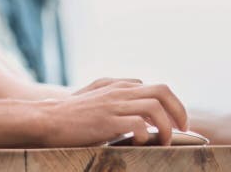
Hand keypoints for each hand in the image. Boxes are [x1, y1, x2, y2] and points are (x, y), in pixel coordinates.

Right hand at [40, 80, 187, 146]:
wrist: (48, 119)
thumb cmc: (71, 113)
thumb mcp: (96, 95)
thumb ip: (116, 94)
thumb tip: (138, 105)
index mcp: (119, 85)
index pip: (157, 88)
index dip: (172, 105)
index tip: (177, 123)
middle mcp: (120, 91)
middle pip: (163, 91)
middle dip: (178, 111)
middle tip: (182, 130)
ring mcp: (114, 105)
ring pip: (155, 107)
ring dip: (166, 126)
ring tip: (166, 141)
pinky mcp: (107, 121)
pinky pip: (138, 124)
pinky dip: (146, 135)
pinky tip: (142, 143)